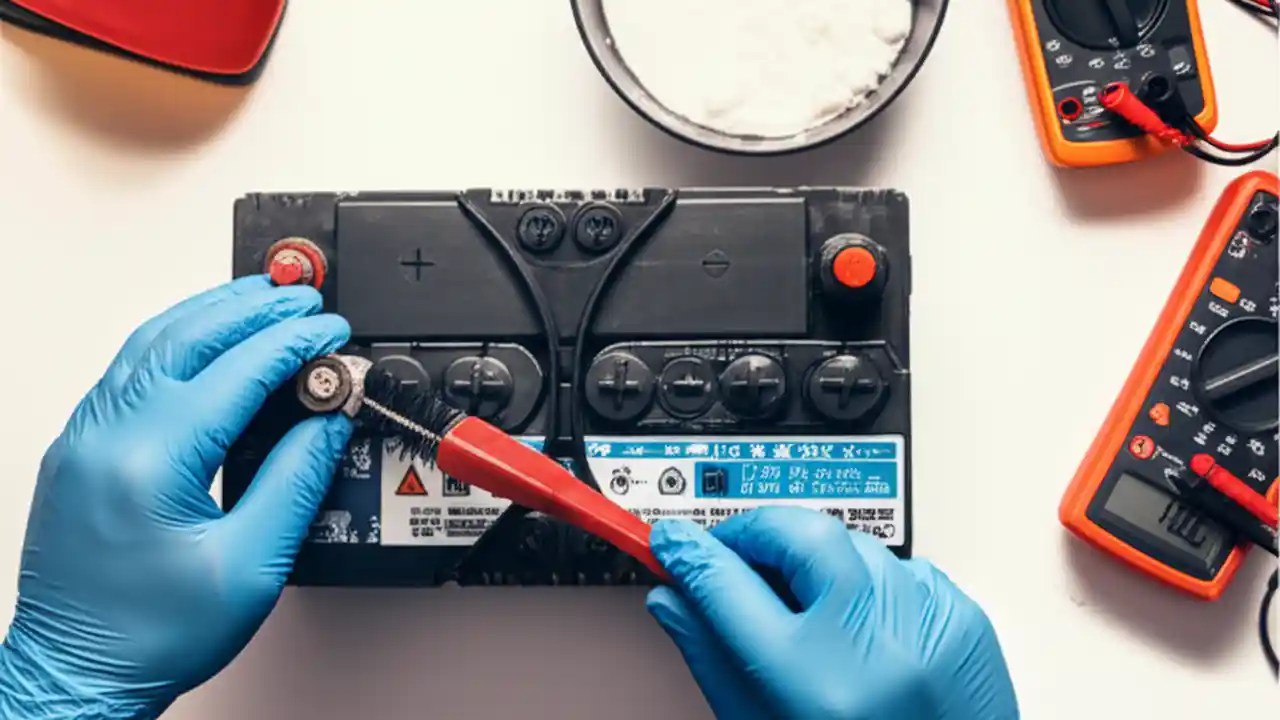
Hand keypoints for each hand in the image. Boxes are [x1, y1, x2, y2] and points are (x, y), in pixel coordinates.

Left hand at [0, 277, 351, 719]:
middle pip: (186, 337)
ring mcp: (84, 440)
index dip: (291, 344)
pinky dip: (176, 338)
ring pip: (150, 343)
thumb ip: (294, 481)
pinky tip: (205, 337)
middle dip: (252, 308)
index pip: (235, 371)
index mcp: (150, 461)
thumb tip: (326, 424)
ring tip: (260, 298)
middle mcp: (106, 438)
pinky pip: (129, 368)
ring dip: (210, 312)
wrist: (78, 674)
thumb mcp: (250, 564)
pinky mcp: (79, 451)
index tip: (328, 332)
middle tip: (302, 297)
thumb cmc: (150, 635)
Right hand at [646, 509, 1017, 719]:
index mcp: (814, 683)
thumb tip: (674, 599)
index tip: (671, 543)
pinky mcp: (961, 616)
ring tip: (796, 603)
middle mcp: (875, 643)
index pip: (727, 586)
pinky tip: (856, 624)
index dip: (689, 555)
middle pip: (793, 535)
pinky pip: (897, 568)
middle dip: (751, 533)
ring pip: (847, 542)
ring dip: (809, 557)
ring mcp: (926, 623)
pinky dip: (865, 582)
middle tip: (727, 553)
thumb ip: (714, 658)